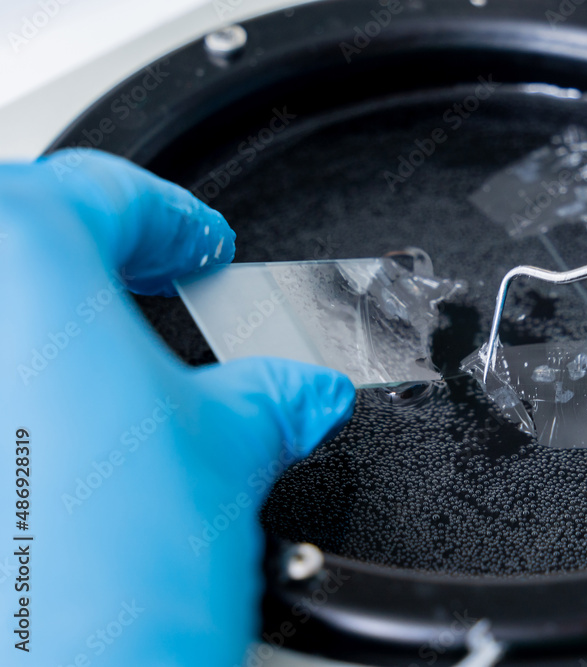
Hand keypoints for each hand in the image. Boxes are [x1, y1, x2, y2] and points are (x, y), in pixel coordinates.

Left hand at [0, 149, 353, 665]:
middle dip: (97, 260)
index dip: (173, 218)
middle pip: (24, 235)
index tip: (202, 247)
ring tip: (107, 377)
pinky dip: (16, 393)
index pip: (106, 193)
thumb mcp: (229, 447)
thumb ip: (275, 394)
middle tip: (152, 291)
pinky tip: (51, 446)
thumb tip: (307, 392)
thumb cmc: (109, 571)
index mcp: (21, 255)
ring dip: (47, 330)